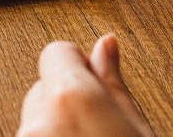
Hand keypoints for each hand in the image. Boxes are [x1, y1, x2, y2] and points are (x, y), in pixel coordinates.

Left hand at [16, 35, 153, 136]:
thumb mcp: (135, 126)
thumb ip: (112, 84)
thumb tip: (105, 45)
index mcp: (70, 99)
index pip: (57, 51)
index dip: (80, 63)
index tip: (95, 80)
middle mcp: (38, 122)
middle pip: (45, 88)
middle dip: (68, 100)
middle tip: (98, 123)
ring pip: (37, 119)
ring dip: (58, 124)